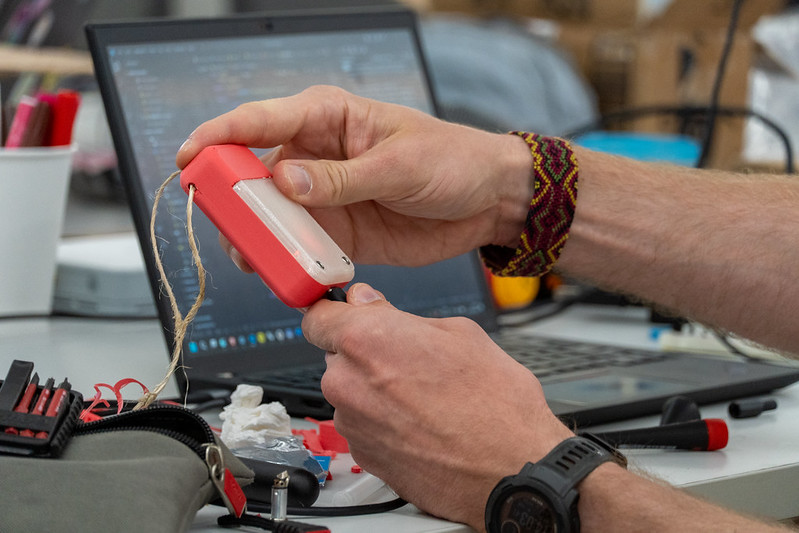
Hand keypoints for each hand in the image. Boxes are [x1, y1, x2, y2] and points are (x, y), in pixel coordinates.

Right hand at [177, 85, 533, 266]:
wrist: (486, 201)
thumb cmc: (452, 161)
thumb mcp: (401, 165)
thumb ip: (343, 178)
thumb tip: (286, 181)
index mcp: (329, 119)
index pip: (260, 121)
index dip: (219, 137)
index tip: (190, 160)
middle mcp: (316, 157)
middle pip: (253, 174)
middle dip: (230, 198)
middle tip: (221, 224)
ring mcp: (324, 197)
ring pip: (270, 216)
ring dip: (255, 236)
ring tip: (249, 257)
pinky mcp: (337, 231)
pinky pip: (299, 246)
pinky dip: (286, 260)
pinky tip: (281, 272)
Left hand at [302, 283, 573, 529]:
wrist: (510, 469)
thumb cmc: (494, 404)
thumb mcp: (458, 332)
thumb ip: (399, 314)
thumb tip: (369, 302)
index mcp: (367, 339)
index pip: (317, 316)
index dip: (334, 313)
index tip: (345, 314)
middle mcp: (347, 381)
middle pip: (337, 355)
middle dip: (365, 353)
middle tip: (409, 359)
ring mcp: (352, 422)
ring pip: (350, 391)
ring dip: (374, 389)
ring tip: (422, 397)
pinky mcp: (362, 454)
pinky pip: (362, 424)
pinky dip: (383, 421)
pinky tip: (420, 422)